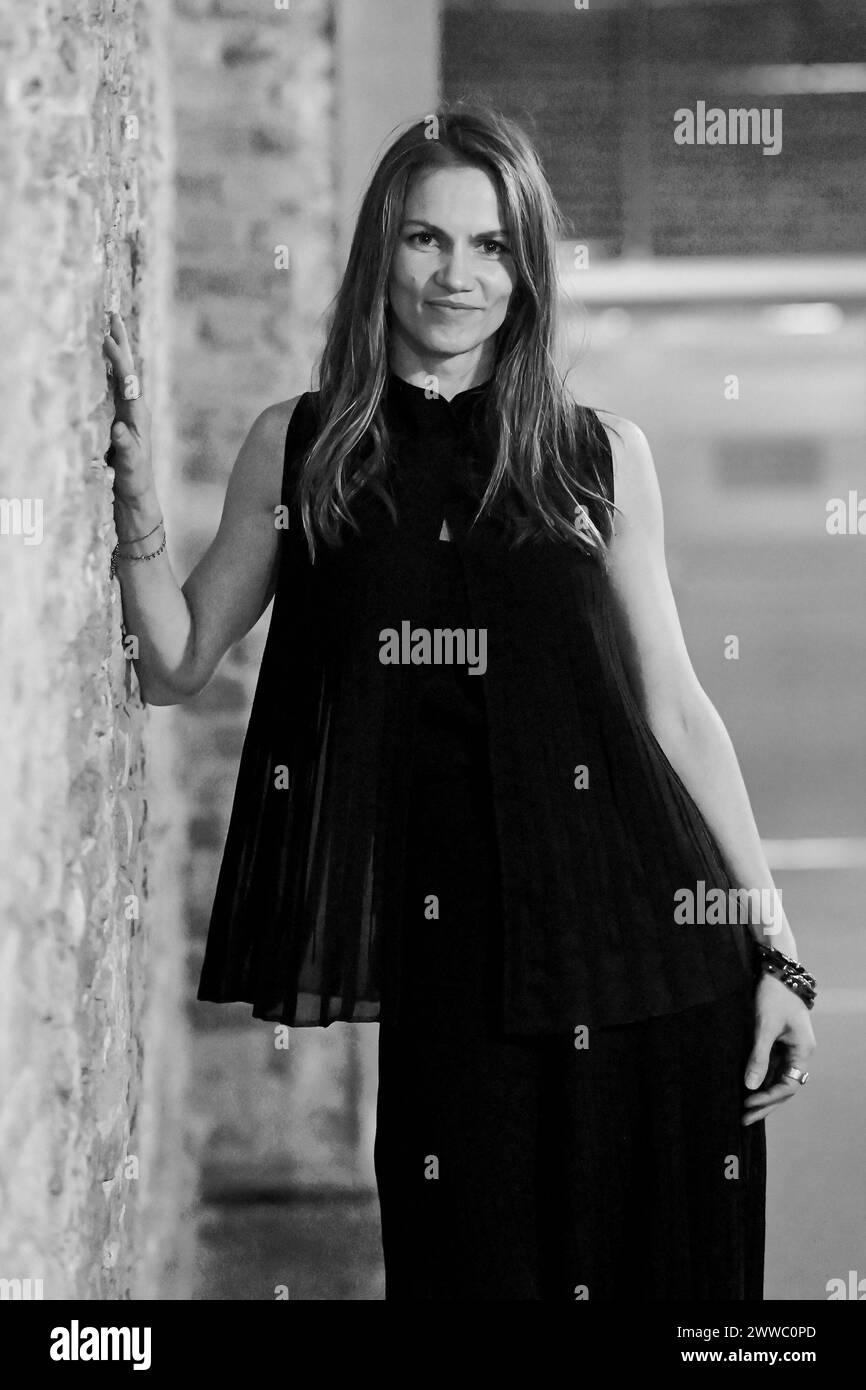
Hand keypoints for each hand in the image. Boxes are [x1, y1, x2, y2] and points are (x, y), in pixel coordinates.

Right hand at [102, 311, 153, 499]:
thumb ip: (126, 447)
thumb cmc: (133, 479)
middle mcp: (134, 409)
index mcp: (138, 415)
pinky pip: (113, 387)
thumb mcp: (131, 465)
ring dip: (116, 351)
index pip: (127, 379)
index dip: (118, 358)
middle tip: (113, 314)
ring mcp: (126, 412)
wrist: (137, 495)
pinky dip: (108, 370)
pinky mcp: (119, 419)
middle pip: (127, 369)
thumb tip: (118, 428)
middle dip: (121, 342)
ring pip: (120, 375)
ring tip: (109, 327)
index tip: (108, 338)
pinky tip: (102, 359)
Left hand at [742, 972, 815, 1124]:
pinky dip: (759, 1079)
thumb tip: (750, 1086)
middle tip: (744, 1119)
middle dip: (765, 1103)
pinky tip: (746, 1089)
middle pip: (784, 1086)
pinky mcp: (778, 1042)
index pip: (789, 1085)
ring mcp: (789, 1048)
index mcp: (802, 1050)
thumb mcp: (764, 1027)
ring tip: (743, 1110)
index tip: (749, 1104)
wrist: (776, 971)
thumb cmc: (773, 996)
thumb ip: (758, 1057)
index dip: (769, 1098)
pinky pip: (771, 1067)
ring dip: (762, 1094)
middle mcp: (798, 1053)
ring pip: (777, 1078)